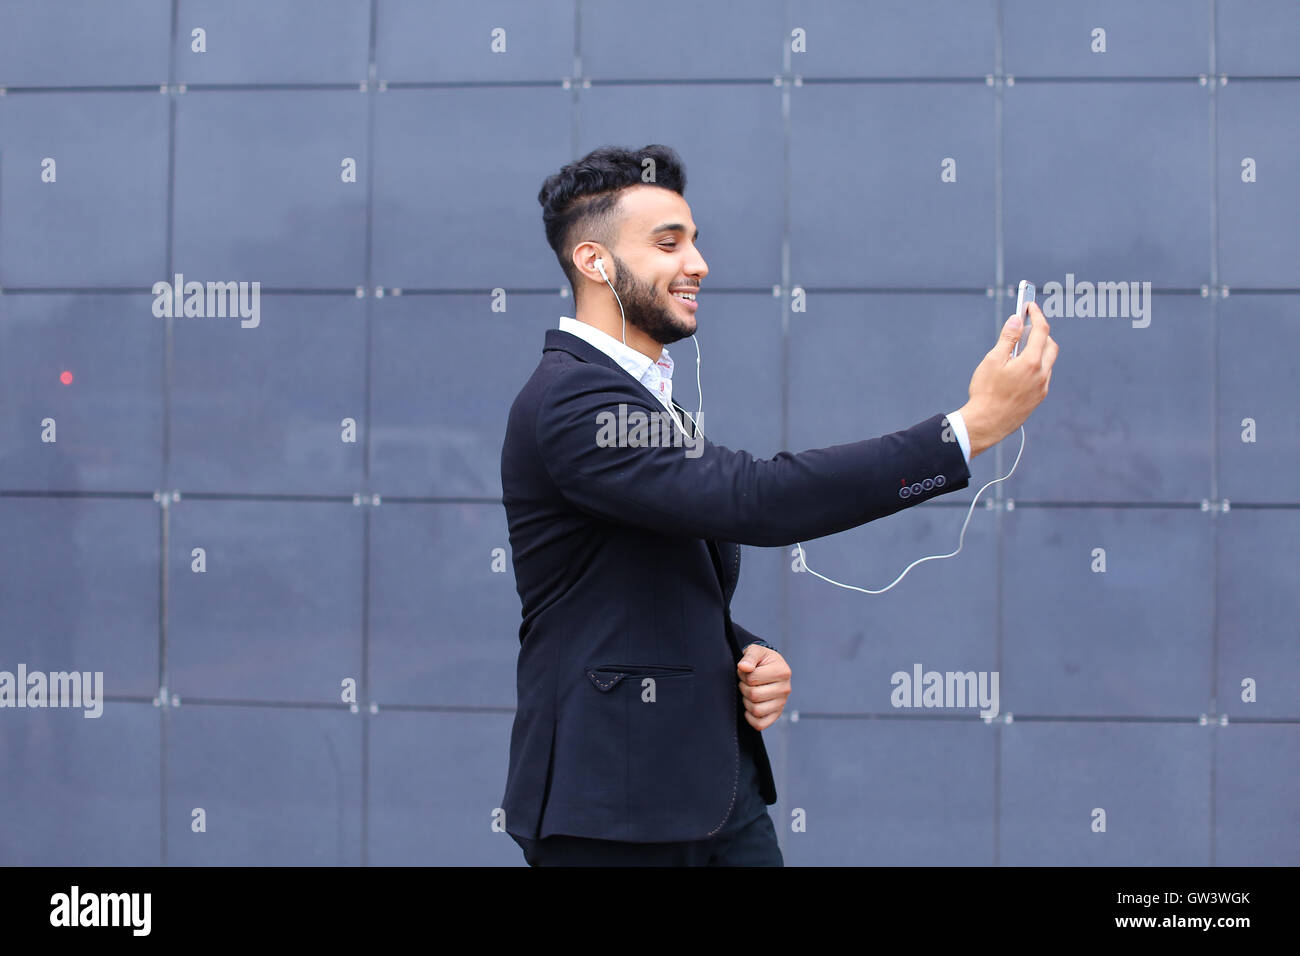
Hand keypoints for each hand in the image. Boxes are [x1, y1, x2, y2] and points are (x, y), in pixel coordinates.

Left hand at [737, 644, 790, 730]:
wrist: (769, 667)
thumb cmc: (761, 659)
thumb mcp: (755, 651)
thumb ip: (749, 657)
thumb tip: (744, 667)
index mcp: (782, 671)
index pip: (753, 678)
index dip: (743, 675)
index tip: (745, 671)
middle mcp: (786, 689)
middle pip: (754, 695)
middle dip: (744, 688)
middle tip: (745, 682)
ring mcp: (782, 703)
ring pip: (757, 710)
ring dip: (746, 702)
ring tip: (748, 692)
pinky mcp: (777, 714)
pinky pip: (761, 724)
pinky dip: (751, 718)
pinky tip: (748, 708)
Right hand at [958, 301, 1058, 457]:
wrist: (987, 424)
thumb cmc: (986, 393)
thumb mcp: (992, 361)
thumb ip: (1007, 339)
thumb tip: (1016, 320)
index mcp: (1031, 362)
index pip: (1041, 330)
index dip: (1037, 315)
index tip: (1030, 305)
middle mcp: (1042, 374)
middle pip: (1050, 345)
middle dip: (1041, 333)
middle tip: (1025, 328)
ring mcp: (1042, 388)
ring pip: (1048, 362)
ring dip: (1038, 351)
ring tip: (1017, 351)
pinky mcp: (1038, 399)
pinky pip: (1043, 376)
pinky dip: (1036, 366)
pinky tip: (1018, 370)